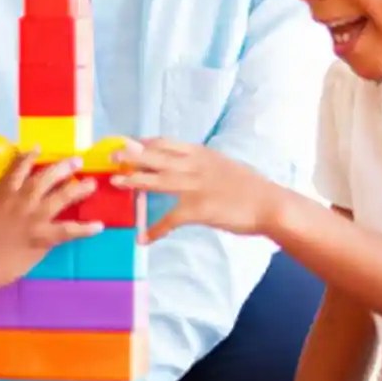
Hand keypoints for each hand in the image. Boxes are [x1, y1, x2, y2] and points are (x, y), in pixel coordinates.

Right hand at [0, 150, 102, 281]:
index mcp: (0, 192)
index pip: (18, 168)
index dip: (28, 157)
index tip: (38, 148)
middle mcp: (20, 202)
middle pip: (45, 179)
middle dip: (61, 168)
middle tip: (76, 160)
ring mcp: (32, 220)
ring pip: (60, 200)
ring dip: (77, 190)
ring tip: (91, 183)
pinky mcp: (39, 240)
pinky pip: (67, 233)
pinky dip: (84, 229)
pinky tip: (99, 226)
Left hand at [115, 138, 282, 241]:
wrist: (270, 204)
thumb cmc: (250, 187)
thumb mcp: (223, 165)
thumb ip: (203, 163)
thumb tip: (188, 163)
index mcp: (201, 154)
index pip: (166, 143)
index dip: (144, 142)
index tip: (127, 142)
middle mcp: (195, 166)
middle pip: (157, 157)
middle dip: (132, 155)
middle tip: (111, 154)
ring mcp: (195, 186)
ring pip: (158, 181)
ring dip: (135, 181)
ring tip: (116, 182)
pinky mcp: (198, 209)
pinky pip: (170, 219)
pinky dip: (155, 229)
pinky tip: (143, 238)